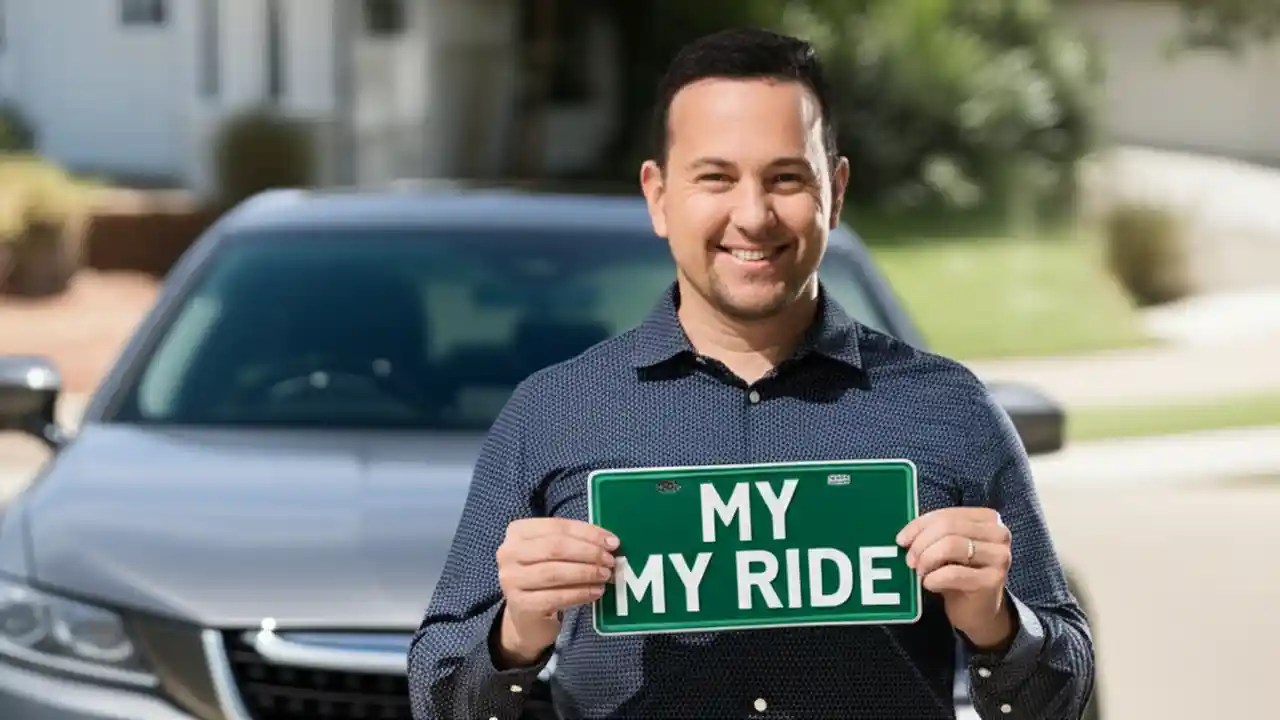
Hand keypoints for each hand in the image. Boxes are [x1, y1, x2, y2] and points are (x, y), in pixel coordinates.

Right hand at [494, 518, 618, 665]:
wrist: (526, 616)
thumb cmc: (545, 577)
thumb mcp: (555, 554)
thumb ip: (576, 543)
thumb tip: (609, 543)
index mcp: (517, 532)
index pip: (557, 526)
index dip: (588, 533)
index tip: (612, 541)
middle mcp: (508, 553)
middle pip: (555, 548)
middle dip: (588, 553)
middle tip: (610, 561)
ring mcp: (511, 580)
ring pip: (555, 573)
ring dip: (586, 573)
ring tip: (606, 576)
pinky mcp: (520, 605)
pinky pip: (556, 597)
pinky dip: (581, 593)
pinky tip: (596, 591)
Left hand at [896, 508, 1014, 649]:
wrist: (979, 610)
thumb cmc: (961, 573)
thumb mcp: (947, 547)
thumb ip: (932, 533)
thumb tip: (905, 535)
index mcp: (988, 519)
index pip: (947, 514)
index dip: (919, 526)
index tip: (902, 540)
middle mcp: (999, 534)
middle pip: (948, 527)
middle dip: (921, 543)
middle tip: (909, 560)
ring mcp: (999, 557)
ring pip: (950, 546)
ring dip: (927, 559)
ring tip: (920, 571)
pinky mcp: (993, 580)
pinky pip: (953, 573)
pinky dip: (934, 578)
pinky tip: (930, 584)